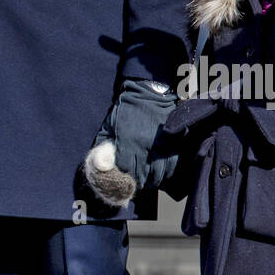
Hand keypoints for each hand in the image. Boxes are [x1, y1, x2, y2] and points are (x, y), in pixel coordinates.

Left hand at [82, 77, 179, 206]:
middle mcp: (144, 145)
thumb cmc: (126, 109)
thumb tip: (100, 164)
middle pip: (143, 175)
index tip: (125, 178)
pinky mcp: (173, 143)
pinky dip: (168, 173)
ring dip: (154, 180)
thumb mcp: (110, 124)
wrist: (150, 92)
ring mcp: (161, 145)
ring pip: (159, 174)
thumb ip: (104, 144)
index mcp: (127, 141)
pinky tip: (162, 173)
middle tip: (138, 181)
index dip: (125, 176)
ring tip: (150, 179)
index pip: (126, 170)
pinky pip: (172, 166)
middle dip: (140, 181)